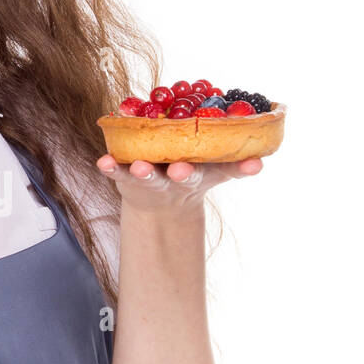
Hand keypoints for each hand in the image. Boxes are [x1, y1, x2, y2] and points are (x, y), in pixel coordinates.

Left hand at [94, 152, 262, 213]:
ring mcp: (151, 178)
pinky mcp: (127, 178)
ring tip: (139, 167)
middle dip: (184, 173)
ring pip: (149, 177)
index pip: (226, 169)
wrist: (158, 203)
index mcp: (202, 173)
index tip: (256, 165)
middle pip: (184, 176)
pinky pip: (117, 172)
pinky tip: (102, 162)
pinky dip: (110, 168)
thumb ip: (236, 165)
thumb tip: (260, 159)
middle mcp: (177, 177)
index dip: (240, 168)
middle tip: (183, 171)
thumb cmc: (190, 174)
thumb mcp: (214, 171)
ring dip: (144, 172)